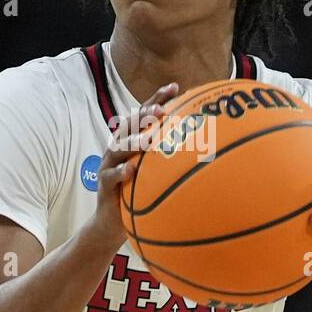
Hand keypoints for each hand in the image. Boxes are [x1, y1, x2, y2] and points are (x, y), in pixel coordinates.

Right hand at [82, 82, 179, 251]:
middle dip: (145, 114)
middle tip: (162, 111)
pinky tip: (131, 171)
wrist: (112, 223)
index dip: (157, 98)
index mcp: (132, 140)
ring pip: (118, 147)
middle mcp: (118, 148)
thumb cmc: (139, 194)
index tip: (176, 87)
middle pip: (130, 124)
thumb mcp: (157, 173)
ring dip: (133, 141)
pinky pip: (110, 176)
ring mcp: (108, 164)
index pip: (144, 114)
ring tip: (149, 138)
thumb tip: (208, 146)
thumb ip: (172, 156)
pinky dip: (121, 172)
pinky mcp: (103, 184)